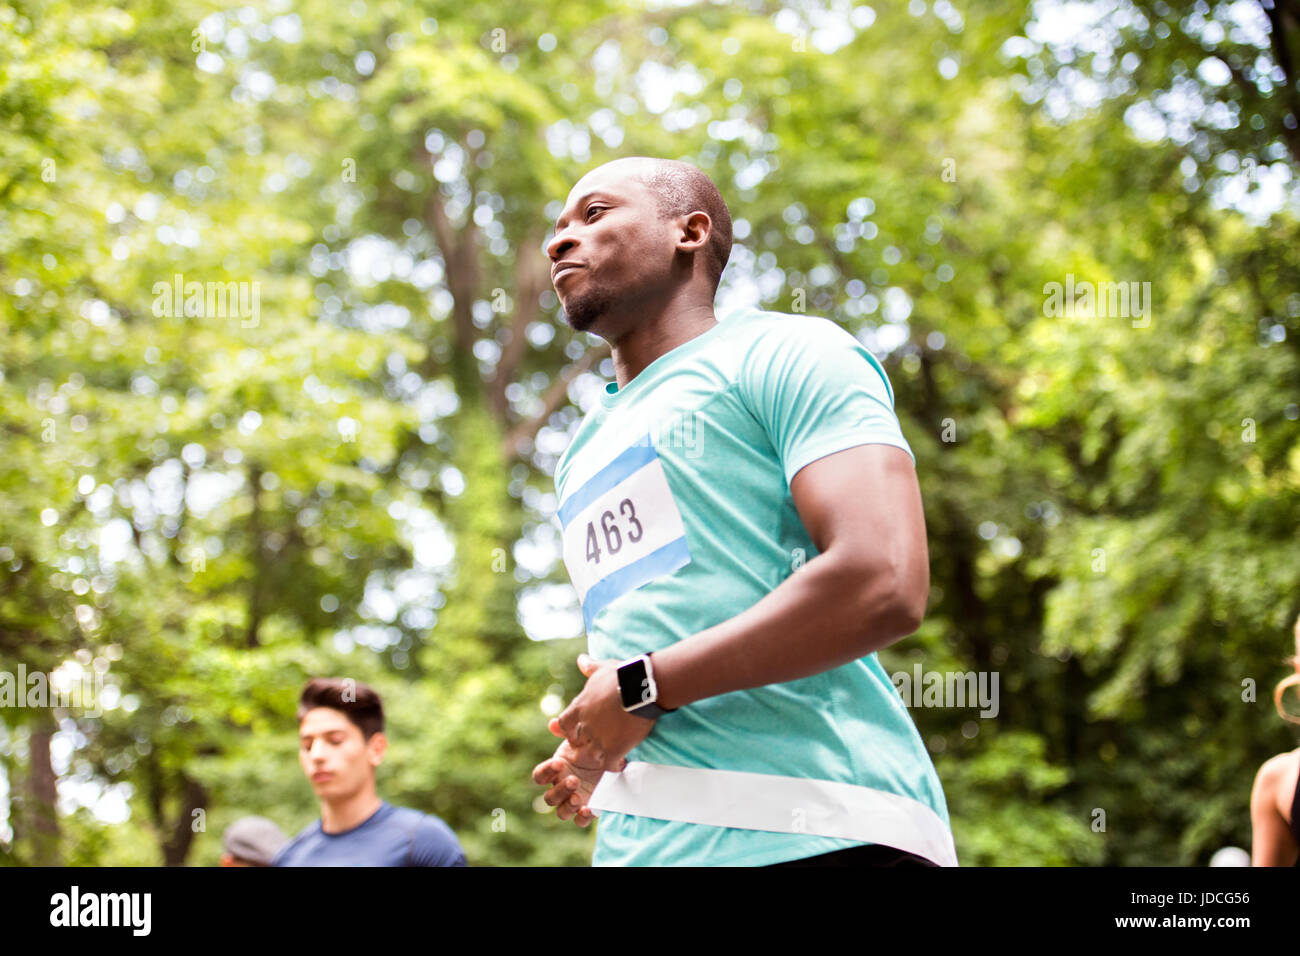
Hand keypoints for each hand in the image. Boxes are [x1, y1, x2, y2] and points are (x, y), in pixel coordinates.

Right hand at [532, 737, 604, 826]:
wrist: (613, 756)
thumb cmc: (591, 746)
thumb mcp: (581, 736)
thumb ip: (567, 730)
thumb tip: (553, 724)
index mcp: (555, 771)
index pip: (539, 776)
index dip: (546, 771)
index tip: (558, 763)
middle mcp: (560, 788)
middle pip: (550, 798)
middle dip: (560, 790)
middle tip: (574, 780)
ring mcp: (573, 801)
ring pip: (561, 812)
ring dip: (568, 806)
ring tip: (579, 797)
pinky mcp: (587, 809)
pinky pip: (580, 821)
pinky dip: (582, 817)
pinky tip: (589, 809)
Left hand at [552, 653, 653, 772]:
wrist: (641, 688)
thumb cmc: (622, 675)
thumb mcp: (603, 668)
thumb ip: (590, 667)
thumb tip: (581, 659)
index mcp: (579, 707)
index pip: (564, 724)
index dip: (569, 729)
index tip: (577, 731)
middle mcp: (585, 725)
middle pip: (576, 742)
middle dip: (583, 745)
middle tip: (594, 745)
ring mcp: (598, 738)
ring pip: (590, 756)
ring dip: (597, 757)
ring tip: (607, 756)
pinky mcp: (613, 748)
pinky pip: (608, 764)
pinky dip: (613, 765)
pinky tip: (620, 763)